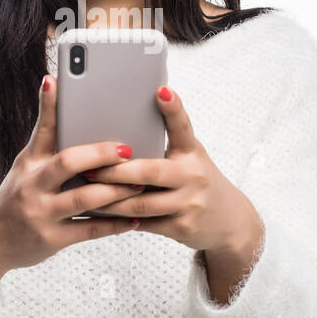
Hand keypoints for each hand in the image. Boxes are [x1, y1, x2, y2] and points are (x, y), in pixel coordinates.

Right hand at [0, 74, 146, 274]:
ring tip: (139, 184)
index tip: (58, 80)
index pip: (42, 128)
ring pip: (84, 198)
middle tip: (127, 150)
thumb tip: (61, 99)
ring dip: (115, 191)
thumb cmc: (17, 196)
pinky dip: (114, 225)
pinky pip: (89, 230)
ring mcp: (42, 213)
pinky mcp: (52, 239)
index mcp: (29, 162)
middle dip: (100, 155)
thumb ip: (47, 142)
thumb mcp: (25, 166)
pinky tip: (133, 220)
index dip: (49, 104)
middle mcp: (33, 184)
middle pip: (68, 162)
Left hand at [82, 85, 263, 254]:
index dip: (173, 108)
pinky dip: (120, 219)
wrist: (230, 221)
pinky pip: (144, 222)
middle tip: (90, 168)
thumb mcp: (190, 156)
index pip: (182, 127)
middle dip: (116, 172)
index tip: (161, 91)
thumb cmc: (198, 181)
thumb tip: (127, 120)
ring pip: (141, 202)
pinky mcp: (181, 227)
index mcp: (192, 152)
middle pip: (150, 171)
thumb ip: (167, 142)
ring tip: (86, 191)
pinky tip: (101, 214)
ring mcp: (188, 203)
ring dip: (111, 198)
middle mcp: (192, 175)